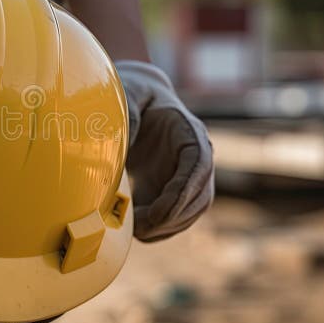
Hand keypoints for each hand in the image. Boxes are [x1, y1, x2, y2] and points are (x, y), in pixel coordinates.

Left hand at [116, 60, 213, 240]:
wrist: (138, 99)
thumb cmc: (134, 93)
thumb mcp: (129, 92)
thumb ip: (127, 110)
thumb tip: (123, 143)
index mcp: (190, 133)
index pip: (198, 165)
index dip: (182, 192)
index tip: (159, 212)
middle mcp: (196, 158)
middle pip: (200, 196)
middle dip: (173, 217)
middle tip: (140, 229)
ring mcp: (186, 177)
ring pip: (190, 212)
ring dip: (165, 227)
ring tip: (133, 230)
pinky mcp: (172, 190)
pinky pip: (173, 217)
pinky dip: (157, 229)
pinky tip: (133, 228)